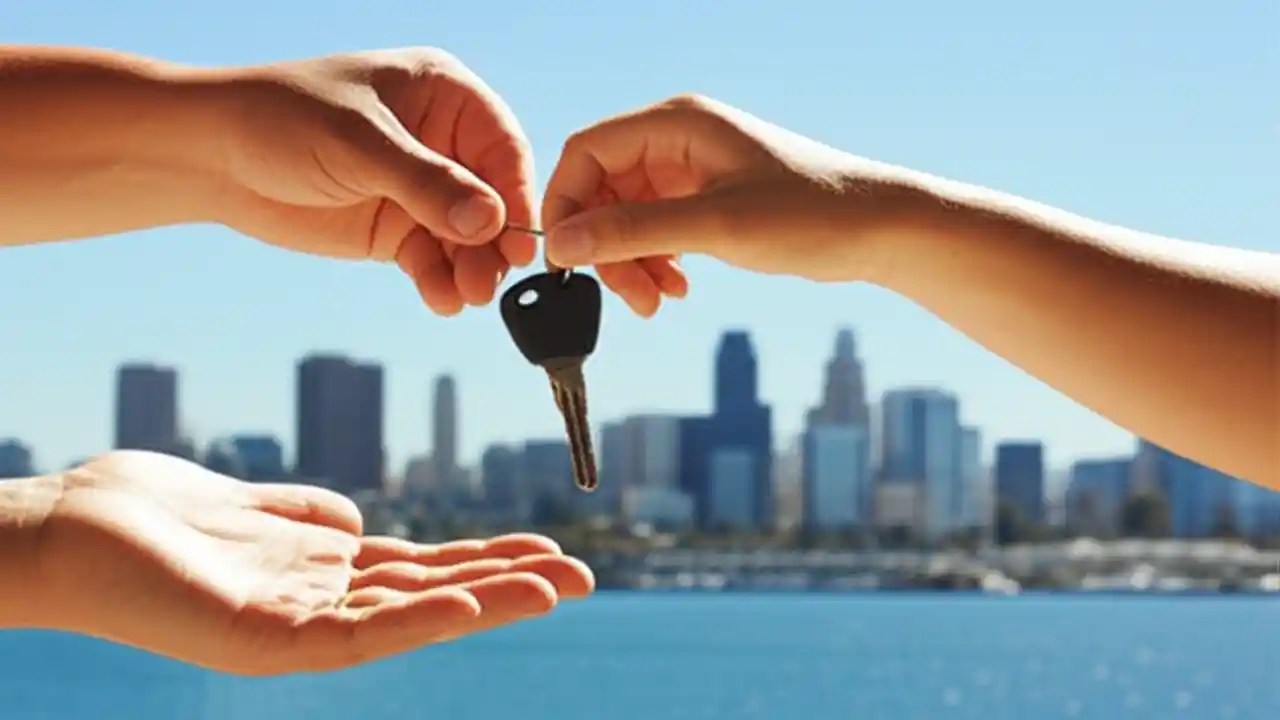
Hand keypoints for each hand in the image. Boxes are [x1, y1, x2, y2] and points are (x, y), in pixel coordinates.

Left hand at [27, 451, 592, 675]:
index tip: (545, 547)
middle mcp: (314, 604)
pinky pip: (358, 632)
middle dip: (507, 583)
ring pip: (408, 616)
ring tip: (555, 588)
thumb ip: (304, 515)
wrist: (57, 532)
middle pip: (429, 592)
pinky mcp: (263, 640)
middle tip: (582, 575)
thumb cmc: (140, 515)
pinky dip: (421, 617)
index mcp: (313, 571)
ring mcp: (292, 626)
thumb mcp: (244, 507)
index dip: (483, 557)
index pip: (417, 566)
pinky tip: (471, 599)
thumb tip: (358, 523)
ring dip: (484, 601)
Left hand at [214, 48, 537, 314]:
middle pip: (492, 199)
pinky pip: (434, 260)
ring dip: (470, 269)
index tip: (517, 239)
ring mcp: (421, 190)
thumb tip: (490, 222)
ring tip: (463, 296)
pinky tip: (440, 299)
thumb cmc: (282, 119)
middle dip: (493, 243)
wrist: (212, 156)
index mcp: (444, 96)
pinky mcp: (397, 230)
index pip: (502, 148)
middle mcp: (442, 142)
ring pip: (467, 237)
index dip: (515, 195)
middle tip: (489, 281)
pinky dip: (440, 281)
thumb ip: (427, 184)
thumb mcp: (360, 144)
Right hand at [542, 94, 917, 314]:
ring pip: (626, 217)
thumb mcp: (715, 225)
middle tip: (630, 298)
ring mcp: (691, 171)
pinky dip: (655, 262)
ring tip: (657, 302)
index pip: (586, 152)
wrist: (876, 230)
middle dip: (606, 247)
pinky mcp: (706, 200)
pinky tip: (676, 288)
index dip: (566, 205)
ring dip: (631, 263)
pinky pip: (655, 231)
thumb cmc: (809, 214)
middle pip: (602, 191)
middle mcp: (677, 140)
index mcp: (676, 123)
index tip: (565, 259)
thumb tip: (561, 244)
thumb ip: (633, 232)